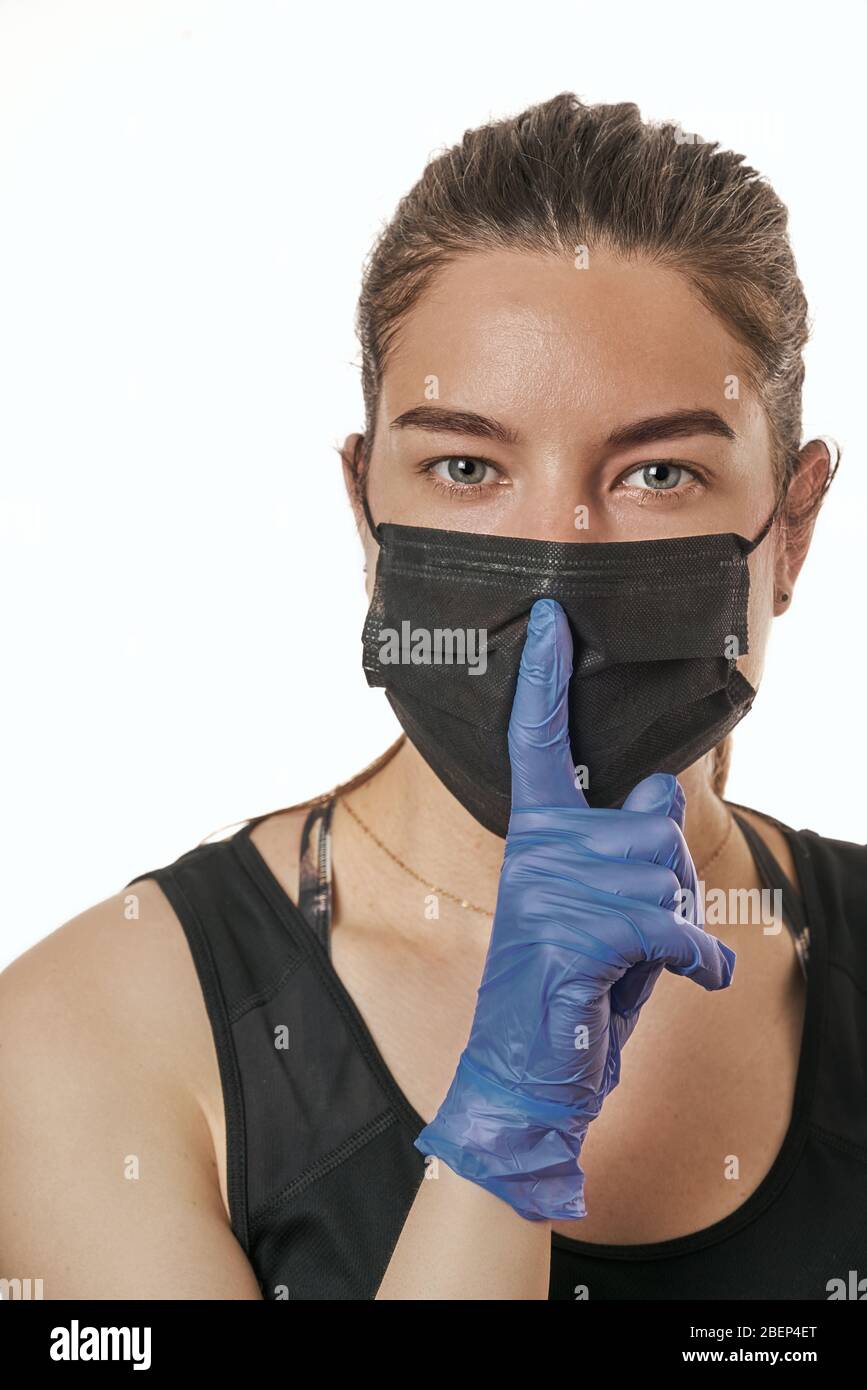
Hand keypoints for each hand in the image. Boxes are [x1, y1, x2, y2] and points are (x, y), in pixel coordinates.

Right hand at [414, 598, 735, 1220]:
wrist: (529, 1069)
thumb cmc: (573, 981)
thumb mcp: (599, 902)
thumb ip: (627, 844)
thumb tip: (665, 788)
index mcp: (534, 834)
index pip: (537, 741)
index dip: (544, 678)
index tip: (551, 617)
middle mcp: (537, 852)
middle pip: (653, 819)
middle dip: (671, 877)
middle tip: (640, 926)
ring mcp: (553, 894)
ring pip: (669, 876)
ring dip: (678, 927)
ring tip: (638, 959)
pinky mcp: (579, 938)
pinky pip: (676, 932)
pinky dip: (698, 965)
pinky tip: (686, 980)